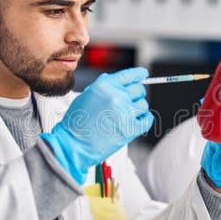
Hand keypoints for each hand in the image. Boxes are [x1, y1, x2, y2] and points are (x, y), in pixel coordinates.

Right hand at [41, 67, 153, 183]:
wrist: (73, 145)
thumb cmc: (76, 123)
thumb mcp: (86, 96)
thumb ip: (102, 86)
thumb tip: (113, 79)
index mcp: (105, 87)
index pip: (128, 75)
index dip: (138, 74)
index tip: (143, 74)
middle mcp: (116, 97)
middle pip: (139, 90)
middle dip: (136, 95)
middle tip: (129, 103)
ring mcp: (125, 113)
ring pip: (143, 105)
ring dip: (138, 110)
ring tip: (125, 116)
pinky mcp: (131, 129)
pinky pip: (147, 120)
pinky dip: (145, 120)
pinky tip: (136, 122)